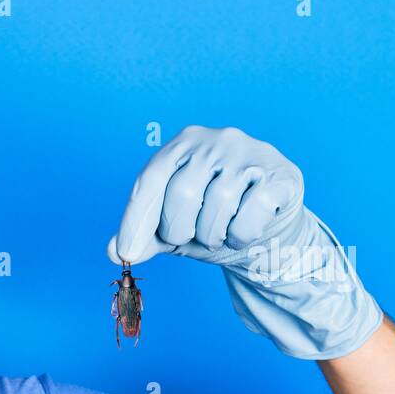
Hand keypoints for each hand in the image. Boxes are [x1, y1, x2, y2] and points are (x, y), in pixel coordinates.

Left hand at [106, 125, 381, 359]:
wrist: (265, 226)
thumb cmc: (210, 221)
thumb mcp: (171, 228)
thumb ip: (143, 236)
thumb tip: (114, 251)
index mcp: (181, 146)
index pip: (150, 179)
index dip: (136, 219)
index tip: (128, 252)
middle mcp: (215, 141)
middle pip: (182, 193)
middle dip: (179, 230)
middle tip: (189, 238)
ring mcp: (250, 154)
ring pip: (218, 206)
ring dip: (212, 235)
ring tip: (218, 234)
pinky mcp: (280, 174)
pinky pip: (251, 214)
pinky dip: (241, 235)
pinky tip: (243, 232)